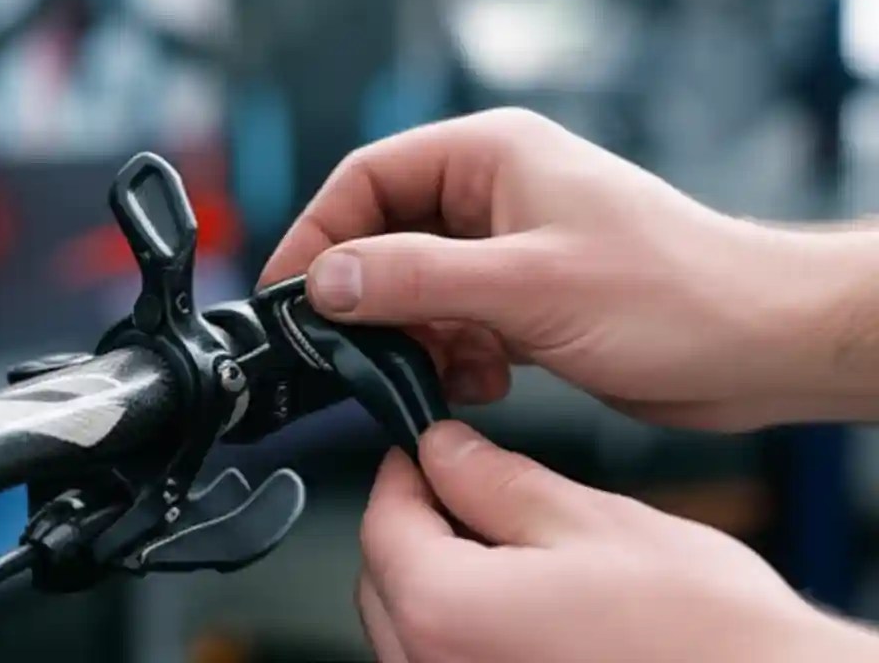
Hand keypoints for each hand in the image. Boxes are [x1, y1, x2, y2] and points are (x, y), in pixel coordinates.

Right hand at [261, 108, 876, 429]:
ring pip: (417, 288)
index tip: (291, 293)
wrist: (756, 344)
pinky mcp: (524, 298)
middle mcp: (493, 194)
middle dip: (374, 299)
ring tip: (449, 366)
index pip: (369, 179)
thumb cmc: (672, 293)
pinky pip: (453, 322)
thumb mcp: (525, 285)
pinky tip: (486, 377)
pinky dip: (454, 356)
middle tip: (354, 347)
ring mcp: (508, 248)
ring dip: (417, 336)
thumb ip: (417, 280)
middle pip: (387, 238)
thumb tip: (329, 281)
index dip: (321, 235)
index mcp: (490, 156)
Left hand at [356, 421, 878, 662]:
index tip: (428, 449)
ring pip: (412, 627)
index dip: (403, 471)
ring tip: (517, 553)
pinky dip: (469, 629)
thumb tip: (443, 451)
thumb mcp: (588, 520)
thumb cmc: (702, 635)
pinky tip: (529, 609)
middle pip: (385, 579)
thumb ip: (493, 482)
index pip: (380, 522)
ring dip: (442, 581)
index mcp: (444, 611)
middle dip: (418, 526)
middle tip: (473, 491)